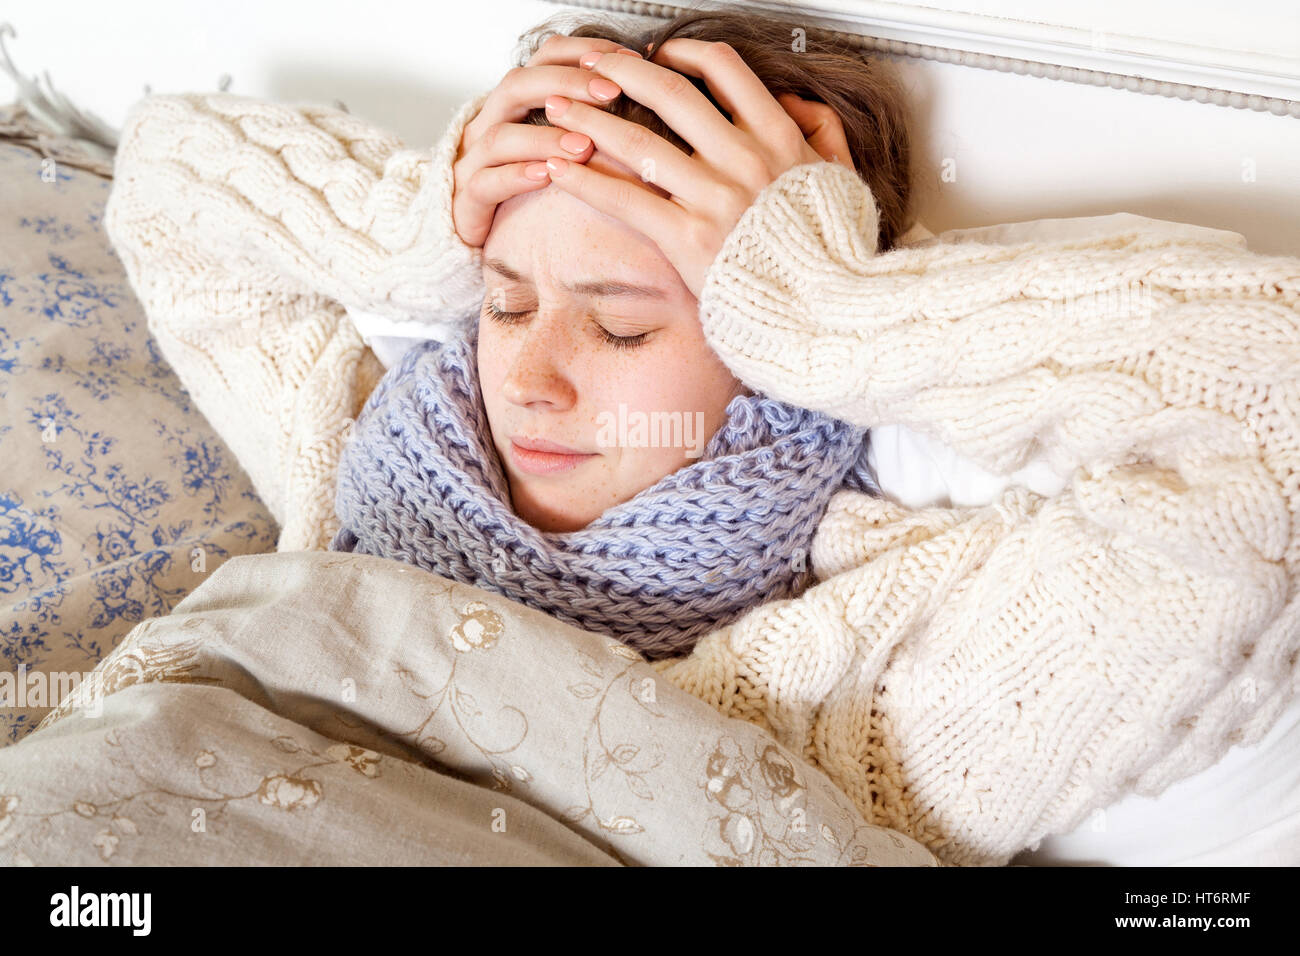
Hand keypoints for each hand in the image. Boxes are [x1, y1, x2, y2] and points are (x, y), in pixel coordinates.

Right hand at [451, 38, 643, 246]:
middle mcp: (489, 123)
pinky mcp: (464, 202)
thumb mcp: (556, 144)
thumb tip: (644, 96)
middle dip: (567, 84)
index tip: (628, 61)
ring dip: (545, 137)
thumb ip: (588, 119)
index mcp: (514, 103)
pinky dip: (516, 177)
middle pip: (518, 85)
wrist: (470, 232)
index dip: (584, 53)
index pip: (544, 57)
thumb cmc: (525, 184)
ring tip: (585, 147)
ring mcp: (472, 161)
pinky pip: (484, 183)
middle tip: (611, 95)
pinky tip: (547, 177)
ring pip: (501, 135)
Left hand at [538, 39, 853, 298]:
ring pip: (639, 142)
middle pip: (670, 93)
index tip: (660, 56)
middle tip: (589, 66)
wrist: (826, 312)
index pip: (724, 69)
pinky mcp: (689, 239)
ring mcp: (714, 198)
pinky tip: (560, 169)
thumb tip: (793, 102)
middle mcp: (744, 159)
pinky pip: (626, 199)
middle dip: (620, 72)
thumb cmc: (832, 254)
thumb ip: (822, 131)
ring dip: (589, 119)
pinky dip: (586, 179)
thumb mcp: (843, 179)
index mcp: (779, 138)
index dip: (684, 55)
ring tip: (557, 110)